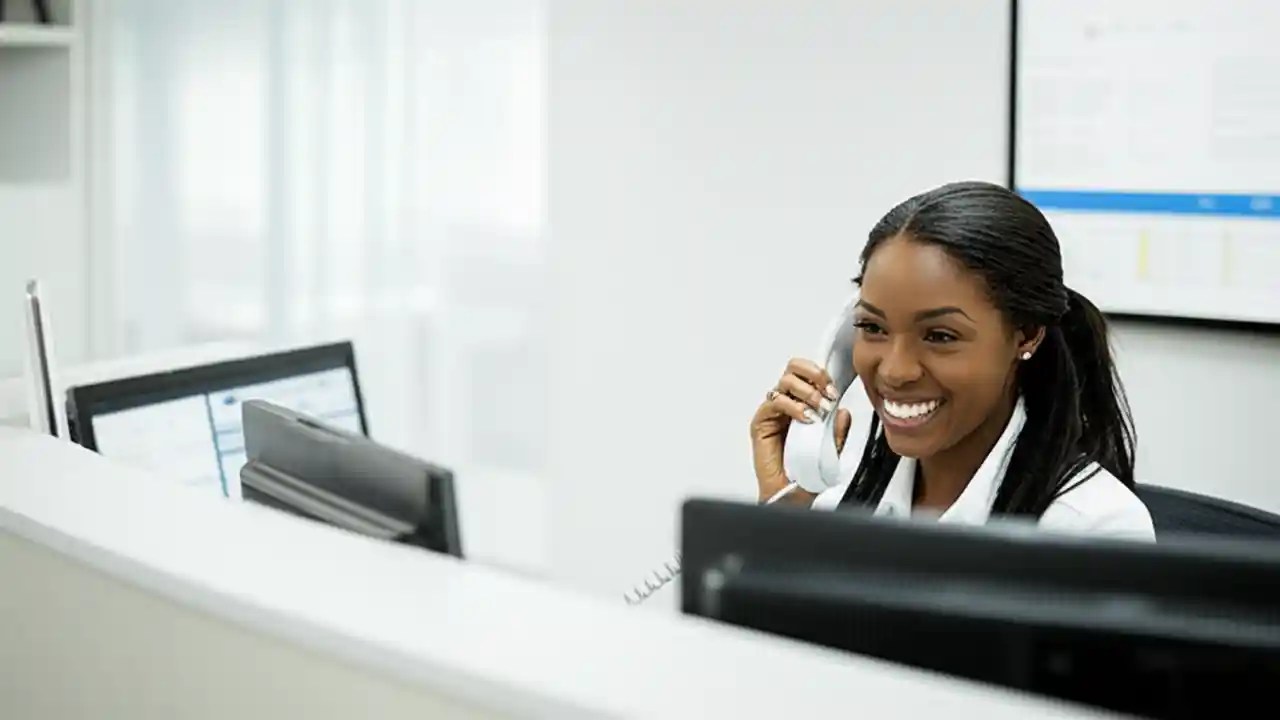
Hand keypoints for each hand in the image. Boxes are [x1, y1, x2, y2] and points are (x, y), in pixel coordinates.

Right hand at [751, 358, 851, 501]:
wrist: (792, 496)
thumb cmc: (808, 474)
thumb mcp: (834, 451)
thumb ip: (839, 432)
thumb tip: (843, 412)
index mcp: (804, 405)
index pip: (809, 374)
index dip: (822, 374)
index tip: (835, 389)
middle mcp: (788, 404)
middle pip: (795, 369)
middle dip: (814, 375)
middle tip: (827, 393)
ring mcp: (774, 412)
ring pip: (786, 380)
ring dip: (806, 391)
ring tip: (818, 410)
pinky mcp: (762, 423)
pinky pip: (774, 402)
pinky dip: (792, 406)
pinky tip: (805, 419)